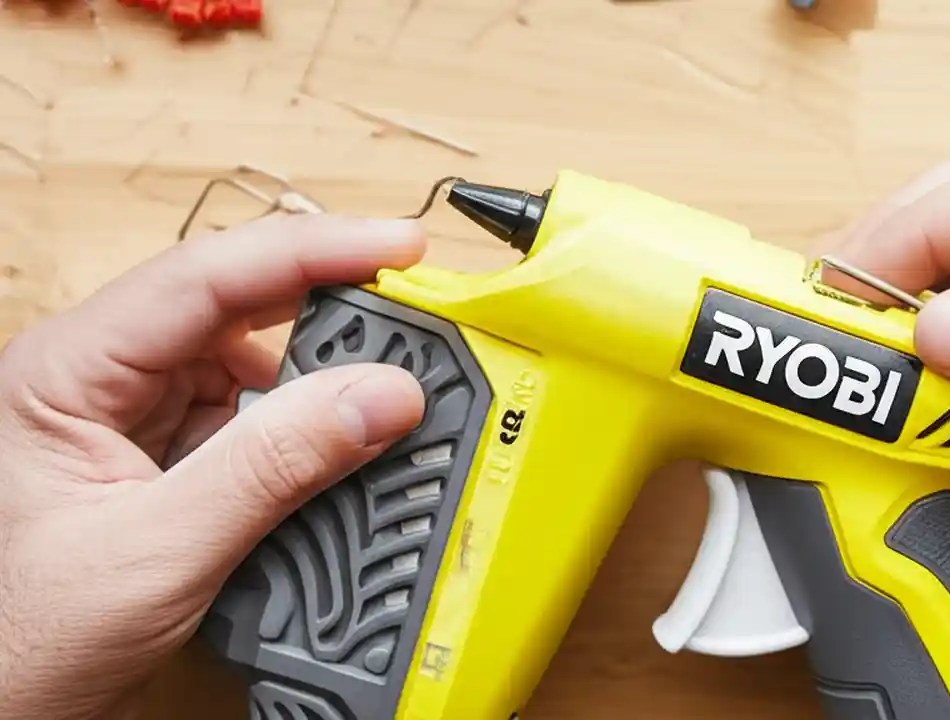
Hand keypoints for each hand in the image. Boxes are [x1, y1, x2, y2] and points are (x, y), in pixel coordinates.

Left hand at [0, 215, 427, 718]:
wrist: (6, 712)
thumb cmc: (31, 639)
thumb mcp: (161, 551)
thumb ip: (274, 467)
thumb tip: (381, 396)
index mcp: (68, 371)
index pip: (204, 277)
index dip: (310, 250)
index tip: (396, 244)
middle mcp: (101, 375)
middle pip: (233, 304)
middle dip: (326, 306)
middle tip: (412, 315)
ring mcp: (132, 412)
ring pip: (248, 357)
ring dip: (317, 374)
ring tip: (379, 394)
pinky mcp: (164, 451)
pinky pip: (249, 411)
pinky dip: (301, 424)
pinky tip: (333, 443)